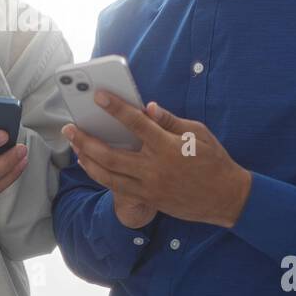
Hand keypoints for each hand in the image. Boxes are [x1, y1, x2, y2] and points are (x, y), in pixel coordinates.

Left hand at [61, 93, 252, 228]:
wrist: (226, 198)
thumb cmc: (213, 160)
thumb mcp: (197, 133)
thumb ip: (171, 121)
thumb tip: (148, 108)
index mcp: (168, 147)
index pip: (136, 123)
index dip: (115, 108)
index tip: (98, 96)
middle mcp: (155, 168)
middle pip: (111, 153)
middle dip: (86, 139)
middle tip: (69, 127)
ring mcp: (149, 187)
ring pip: (108, 175)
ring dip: (87, 159)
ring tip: (74, 145)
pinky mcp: (148, 199)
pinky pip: (117, 188)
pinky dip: (100, 175)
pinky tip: (90, 164)